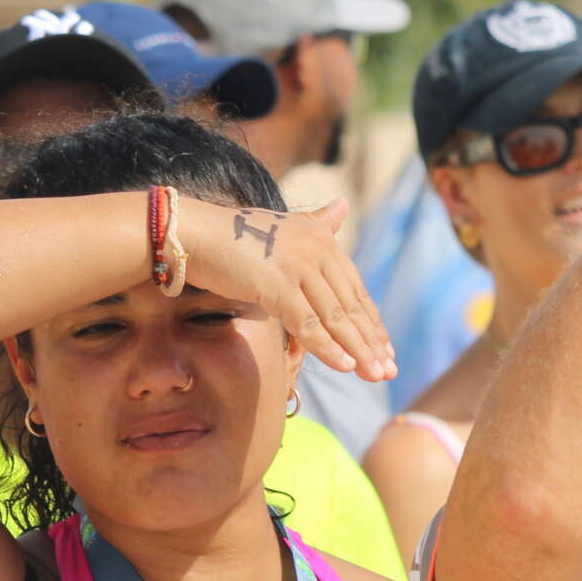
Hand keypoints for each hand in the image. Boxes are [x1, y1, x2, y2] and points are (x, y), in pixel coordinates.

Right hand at [182, 197, 393, 382]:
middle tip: (389, 371)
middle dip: (372, 341)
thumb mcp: (284, 225)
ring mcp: (299, 268)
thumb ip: (317, 223)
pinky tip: (344, 366)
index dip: (371, 321)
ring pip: (336, 318)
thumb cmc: (234, 234)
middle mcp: (318, 251)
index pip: (355, 289)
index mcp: (323, 241)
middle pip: (352, 305)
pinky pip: (309, 323)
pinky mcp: (278, 286)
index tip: (386, 348)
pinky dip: (327, 347)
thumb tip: (343, 205)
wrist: (192, 234)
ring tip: (374, 375)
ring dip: (358, 350)